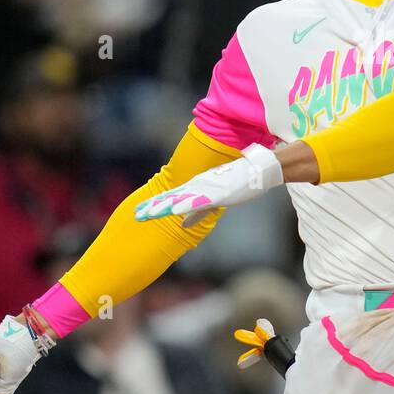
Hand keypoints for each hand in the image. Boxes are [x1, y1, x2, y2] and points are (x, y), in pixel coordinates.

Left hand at [134, 143, 282, 226]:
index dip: (154, 205)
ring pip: (180, 199)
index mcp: (196, 189)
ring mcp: (206, 189)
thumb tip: (182, 224)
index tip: (139, 211)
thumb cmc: (239, 183)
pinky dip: (186, 205)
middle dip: (152, 207)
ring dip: (164, 207)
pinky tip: (175, 210)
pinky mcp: (218, 193)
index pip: (170, 198)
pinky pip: (199, 201)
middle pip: (170, 198)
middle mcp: (197, 187)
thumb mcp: (215, 201)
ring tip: (148, 213)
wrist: (258, 169)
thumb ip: (198, 213)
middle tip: (136, 214)